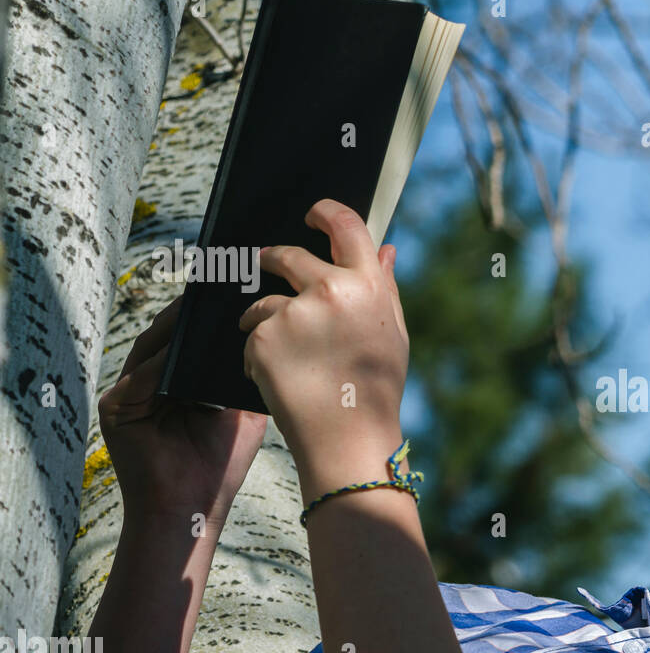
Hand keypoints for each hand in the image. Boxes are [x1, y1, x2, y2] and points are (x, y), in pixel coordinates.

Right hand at [98, 294, 267, 525]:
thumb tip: (271, 337)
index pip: (190, 342)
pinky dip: (161, 359)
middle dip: (192, 315)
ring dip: (175, 327)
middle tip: (218, 286)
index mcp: (175, 385)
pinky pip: (139, 374)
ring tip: (200, 304)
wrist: (191, 513)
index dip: (209, 319)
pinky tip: (181, 342)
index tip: (236, 291)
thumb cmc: (218, 468)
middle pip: (170, 338)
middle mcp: (149, 385)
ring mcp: (128, 395)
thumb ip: (246, 378)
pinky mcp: (115, 409)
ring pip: (153, 349)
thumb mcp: (242, 415)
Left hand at [238, 199, 407, 491]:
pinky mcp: (262, 338)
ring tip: (286, 356)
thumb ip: (386, 288)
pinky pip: (253, 334)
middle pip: (287, 256)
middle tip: (268, 267)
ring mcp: (293, 313)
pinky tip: (280, 377)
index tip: (312, 214)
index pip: (345, 225)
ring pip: (264, 300)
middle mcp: (330, 290)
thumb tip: (386, 248)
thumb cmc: (376, 390)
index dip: (325, 212)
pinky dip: (259, 353)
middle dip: (274, 260)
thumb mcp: (393, 335)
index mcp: (368, 286)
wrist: (348, 440)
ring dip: (265, 318)